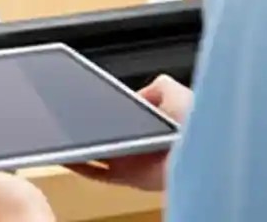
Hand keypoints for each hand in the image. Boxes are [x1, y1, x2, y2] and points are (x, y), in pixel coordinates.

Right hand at [67, 74, 193, 191]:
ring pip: (97, 155)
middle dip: (90, 128)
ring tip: (63, 135)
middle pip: (107, 136)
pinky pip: (97, 174)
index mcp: (152, 125)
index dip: (106, 111)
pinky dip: (80, 166)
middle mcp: (141, 144)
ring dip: (80, 147)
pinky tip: (67, 154)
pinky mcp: (127, 178)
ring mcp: (133, 162)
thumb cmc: (197, 122)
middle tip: (73, 118)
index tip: (87, 103)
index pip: (122, 116)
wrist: (203, 151)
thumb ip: (156, 88)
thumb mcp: (174, 90)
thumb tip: (138, 95)